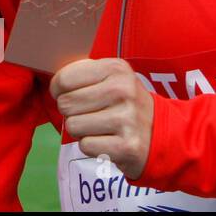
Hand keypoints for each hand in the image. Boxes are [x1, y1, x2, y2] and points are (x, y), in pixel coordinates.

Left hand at [51, 57, 154, 178]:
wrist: (163, 134)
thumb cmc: (125, 104)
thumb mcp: (111, 77)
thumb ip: (82, 73)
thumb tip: (52, 82)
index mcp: (116, 69)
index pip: (64, 79)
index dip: (58, 90)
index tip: (66, 94)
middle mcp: (123, 91)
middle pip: (65, 104)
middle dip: (71, 112)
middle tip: (89, 114)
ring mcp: (127, 119)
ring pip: (73, 126)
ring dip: (81, 130)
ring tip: (100, 127)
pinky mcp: (127, 146)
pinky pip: (85, 145)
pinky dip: (91, 146)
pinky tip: (107, 140)